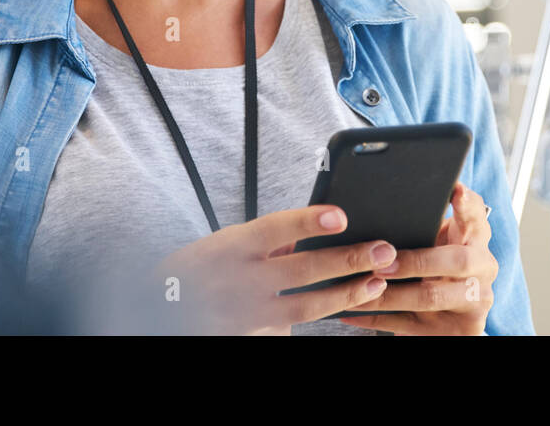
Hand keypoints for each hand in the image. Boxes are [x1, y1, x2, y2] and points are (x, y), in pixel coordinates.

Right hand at [137, 205, 398, 334]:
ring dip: (348, 293)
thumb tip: (312, 228)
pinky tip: (353, 306)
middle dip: (348, 260)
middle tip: (383, 250)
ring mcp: (250, 313)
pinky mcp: (257, 334)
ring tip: (377, 281)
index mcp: (234, 246)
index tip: (341, 215)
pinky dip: (326, 314)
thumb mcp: (228, 241)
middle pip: (303, 270)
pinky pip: (295, 324)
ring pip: (308, 305)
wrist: (165, 307)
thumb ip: (269, 237)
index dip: (309, 222)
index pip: (276, 229)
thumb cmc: (202, 267)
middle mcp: (242, 280)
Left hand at [337, 182, 496, 334]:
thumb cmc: (437, 264)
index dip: (468, 205)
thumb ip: (425, 224)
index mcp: (477, 240)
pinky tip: (351, 312)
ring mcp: (473, 302)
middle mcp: (483, 269)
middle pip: (457, 261)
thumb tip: (380, 203)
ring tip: (358, 290)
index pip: (477, 217)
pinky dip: (377, 319)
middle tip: (383, 262)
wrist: (454, 316)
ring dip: (391, 294)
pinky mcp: (459, 331)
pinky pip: (411, 325)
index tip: (456, 190)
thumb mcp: (439, 242)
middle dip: (417, 261)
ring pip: (431, 297)